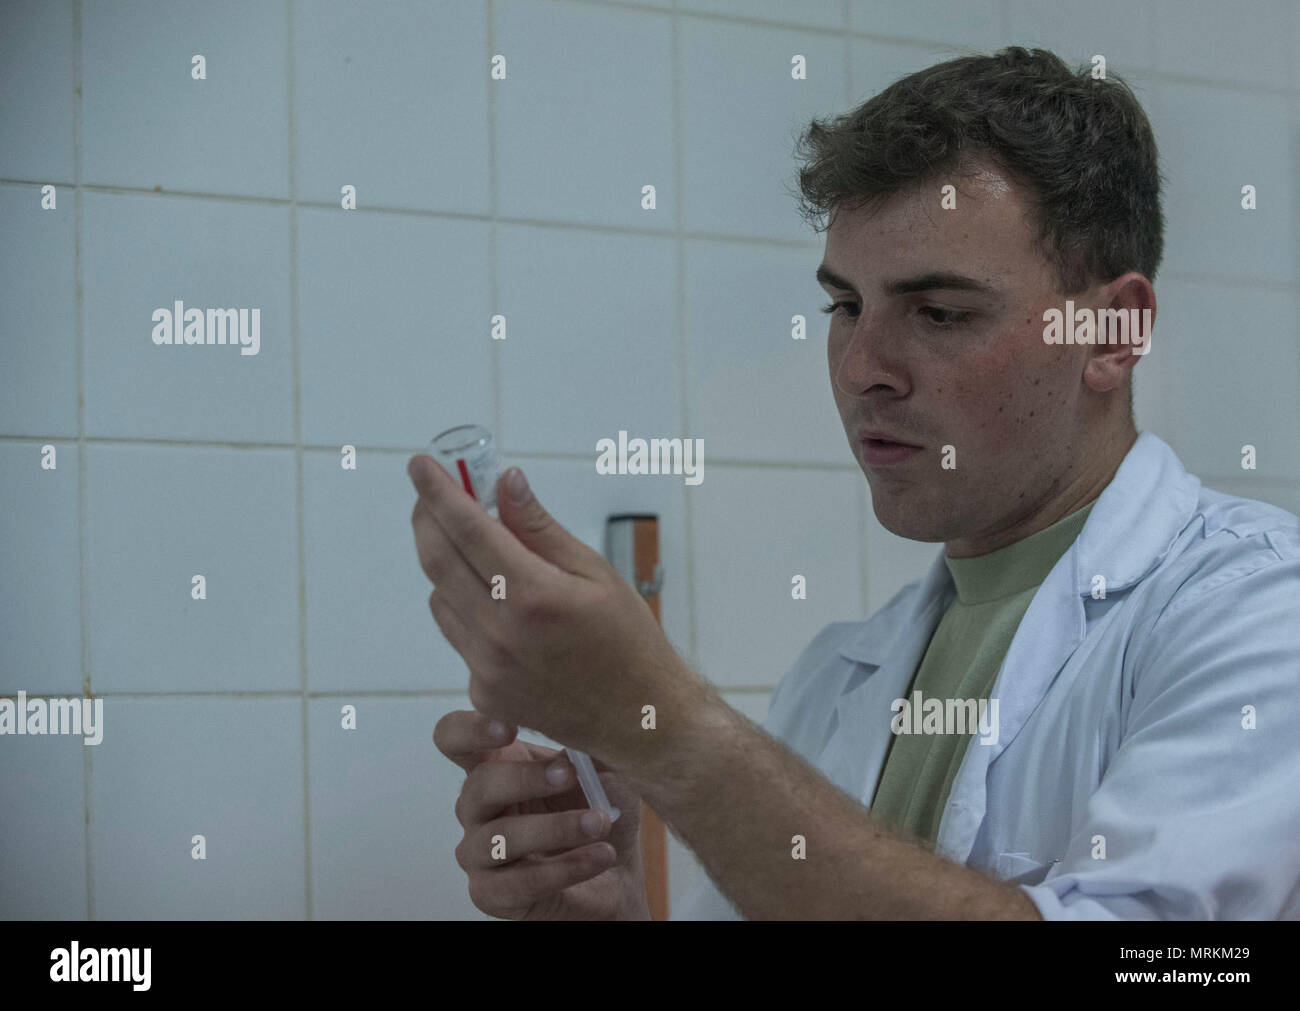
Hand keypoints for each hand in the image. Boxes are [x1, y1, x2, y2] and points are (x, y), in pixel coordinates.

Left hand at [409, 458, 701, 760]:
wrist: (638, 718)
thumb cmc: (628, 640)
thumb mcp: (595, 572)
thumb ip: (541, 527)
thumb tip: (506, 483)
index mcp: (534, 596)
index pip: (469, 529)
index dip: (438, 492)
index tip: (420, 465)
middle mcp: (501, 634)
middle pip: (438, 561)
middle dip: (427, 519)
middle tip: (430, 494)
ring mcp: (487, 668)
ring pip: (440, 598)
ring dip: (447, 565)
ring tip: (480, 552)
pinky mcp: (483, 693)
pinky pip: (457, 635)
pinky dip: (466, 608)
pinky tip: (500, 606)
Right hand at [435, 709, 651, 920]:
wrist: (617, 876)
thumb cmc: (600, 814)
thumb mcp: (605, 774)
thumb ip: (591, 750)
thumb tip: (590, 728)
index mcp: (495, 765)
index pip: (454, 738)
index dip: (470, 729)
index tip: (509, 727)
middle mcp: (477, 807)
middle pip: (478, 786)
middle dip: (525, 778)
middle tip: (571, 774)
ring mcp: (478, 852)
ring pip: (499, 838)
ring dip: (555, 827)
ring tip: (600, 823)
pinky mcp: (491, 894)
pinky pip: (520, 882)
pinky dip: (566, 868)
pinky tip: (600, 855)